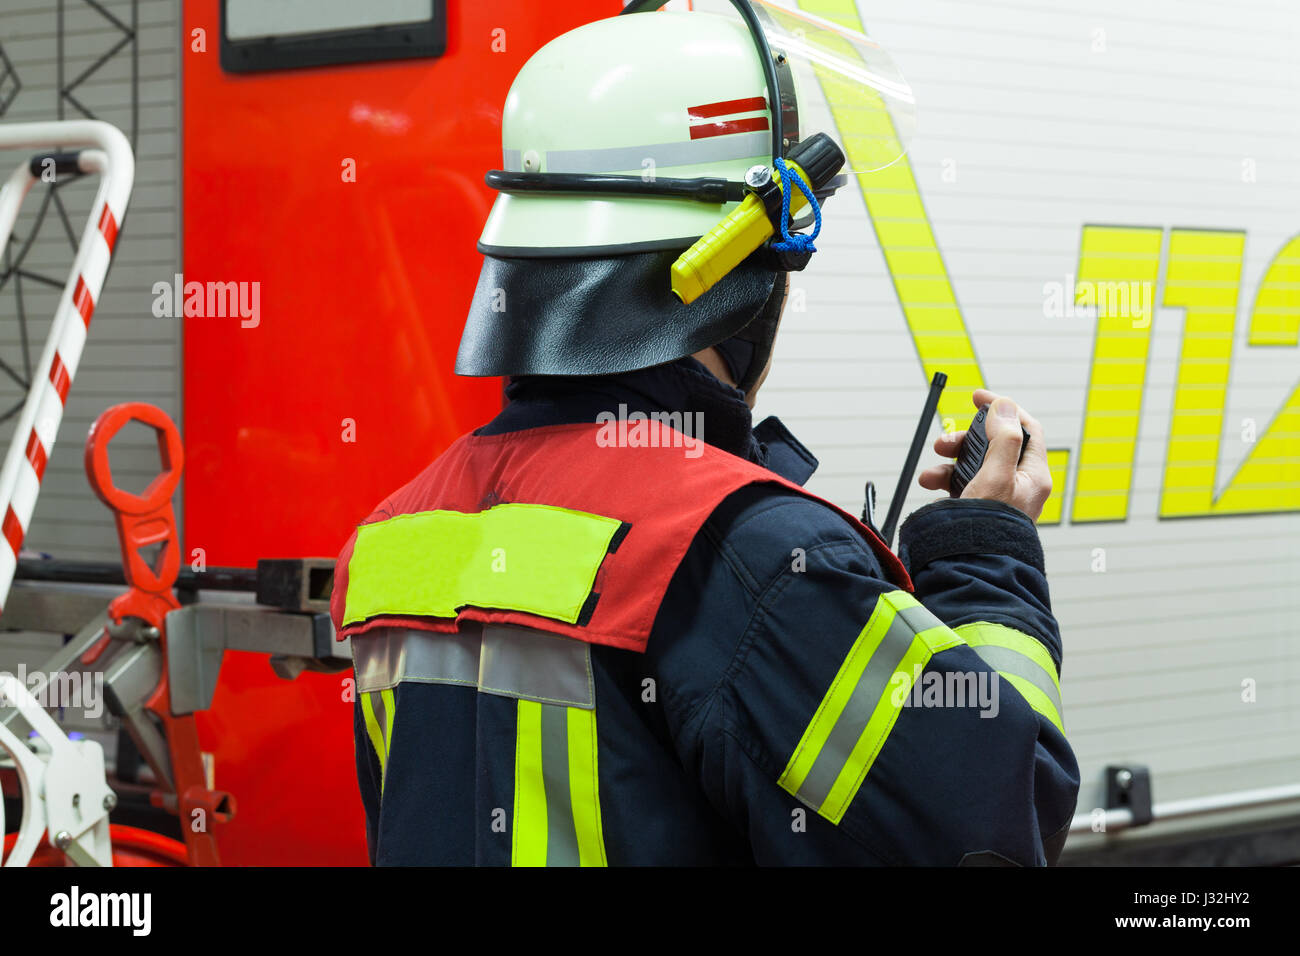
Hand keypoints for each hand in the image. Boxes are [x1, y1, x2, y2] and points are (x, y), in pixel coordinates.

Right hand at [918, 389, 1052, 521]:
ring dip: (948, 462)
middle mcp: (1018, 483)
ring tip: (931, 472)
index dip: (1002, 409)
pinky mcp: (978, 507)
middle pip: (994, 444)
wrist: (974, 568)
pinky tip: (931, 485)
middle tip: (944, 441)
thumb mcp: (997, 475)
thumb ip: (1003, 437)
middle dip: (965, 439)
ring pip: (973, 464)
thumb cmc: (990, 527)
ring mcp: (997, 496)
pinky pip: (961, 484)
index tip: (977, 397)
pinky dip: (943, 480)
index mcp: (1033, 474)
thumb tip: (1003, 406)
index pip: (1025, 428)